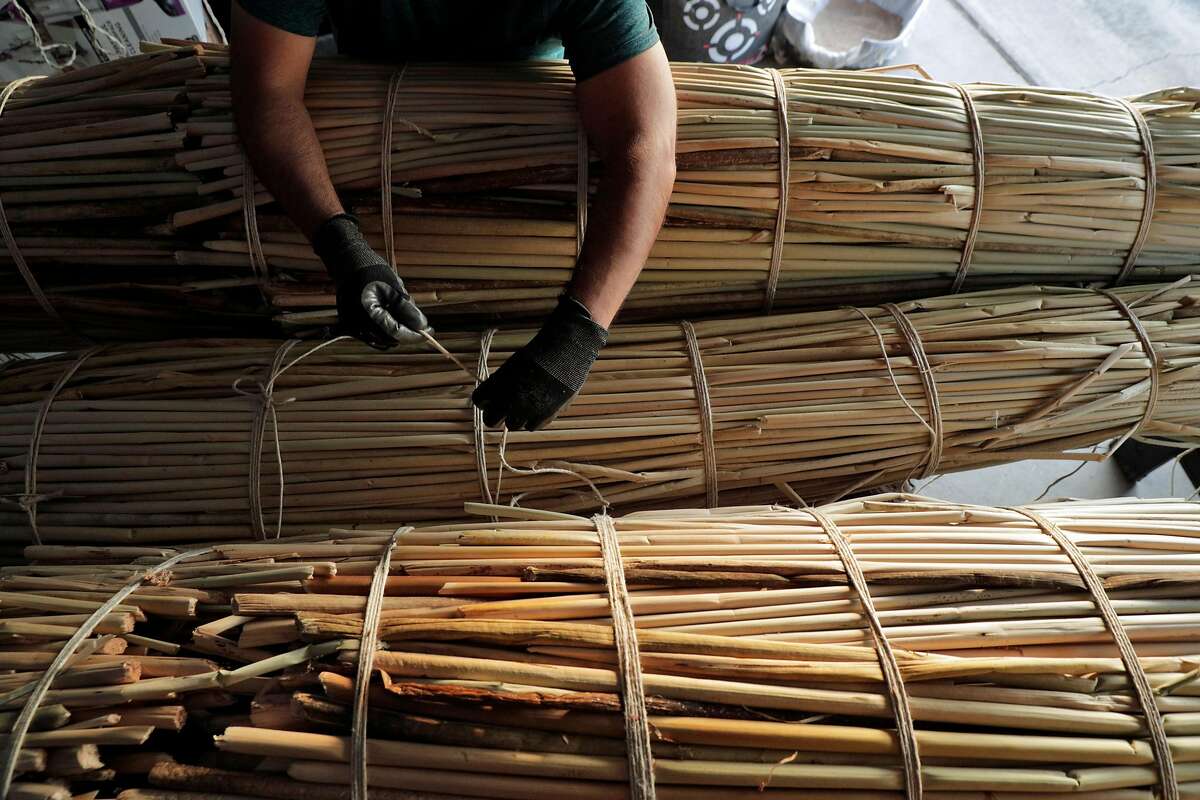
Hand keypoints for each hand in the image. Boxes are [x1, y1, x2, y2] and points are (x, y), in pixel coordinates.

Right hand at [311, 213, 428, 348]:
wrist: (348, 261)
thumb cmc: (371, 271)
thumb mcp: (393, 285)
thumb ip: (406, 307)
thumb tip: (422, 325)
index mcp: (367, 313)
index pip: (395, 332)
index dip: (414, 334)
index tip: (430, 330)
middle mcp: (357, 324)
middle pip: (390, 337)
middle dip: (407, 329)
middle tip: (418, 318)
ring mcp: (353, 326)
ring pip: (383, 336)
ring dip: (397, 327)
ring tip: (400, 305)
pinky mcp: (352, 325)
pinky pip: (374, 332)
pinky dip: (386, 325)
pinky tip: (391, 310)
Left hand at [472, 296, 607, 430]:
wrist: (562, 353)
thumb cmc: (538, 354)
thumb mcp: (512, 366)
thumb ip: (502, 384)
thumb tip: (498, 398)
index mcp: (495, 385)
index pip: (479, 401)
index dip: (486, 400)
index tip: (492, 398)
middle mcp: (506, 401)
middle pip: (490, 421)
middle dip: (496, 415)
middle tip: (505, 408)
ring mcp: (524, 411)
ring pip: (512, 425)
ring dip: (516, 417)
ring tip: (527, 404)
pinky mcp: (543, 417)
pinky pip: (531, 426)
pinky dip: (533, 419)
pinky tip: (539, 406)